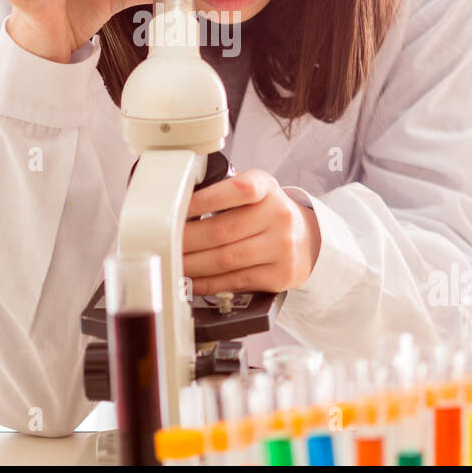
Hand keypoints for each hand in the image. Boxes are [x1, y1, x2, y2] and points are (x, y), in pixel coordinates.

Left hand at [181, 169, 321, 295]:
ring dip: (192, 265)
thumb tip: (178, 205)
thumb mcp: (256, 190)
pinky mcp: (280, 276)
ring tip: (172, 263)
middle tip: (163, 243)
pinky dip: (208, 283)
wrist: (308, 240)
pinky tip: (192, 280)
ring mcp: (281, 248)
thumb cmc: (269, 213)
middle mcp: (278, 216)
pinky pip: (235, 282)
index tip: (178, 208)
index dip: (204, 200)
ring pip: (226, 260)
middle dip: (186, 240)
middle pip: (222, 231)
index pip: (237, 189)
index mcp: (267, 188)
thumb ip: (224, 192)